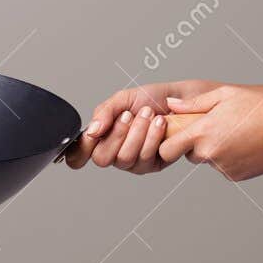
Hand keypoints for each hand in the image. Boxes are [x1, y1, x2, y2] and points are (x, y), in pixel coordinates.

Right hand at [64, 80, 222, 173]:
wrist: (184, 100)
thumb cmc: (154, 98)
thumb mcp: (124, 99)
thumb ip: (104, 112)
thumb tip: (92, 131)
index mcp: (103, 136)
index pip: (80, 154)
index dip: (78, 151)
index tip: (89, 137)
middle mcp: (116, 151)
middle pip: (102, 158)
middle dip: (117, 133)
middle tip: (130, 115)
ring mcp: (134, 160)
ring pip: (124, 159)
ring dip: (137, 133)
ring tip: (148, 114)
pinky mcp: (153, 165)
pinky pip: (144, 159)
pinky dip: (151, 138)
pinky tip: (160, 123)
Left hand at [155, 82, 262, 180]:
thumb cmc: (259, 106)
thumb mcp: (224, 96)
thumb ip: (194, 104)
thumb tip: (171, 104)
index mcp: (203, 132)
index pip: (167, 149)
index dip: (167, 143)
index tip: (173, 135)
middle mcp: (211, 154)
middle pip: (188, 154)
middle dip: (194, 144)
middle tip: (214, 127)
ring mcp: (224, 167)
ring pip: (208, 160)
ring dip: (213, 150)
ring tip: (235, 132)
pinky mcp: (236, 176)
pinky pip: (223, 167)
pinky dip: (228, 158)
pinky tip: (244, 143)